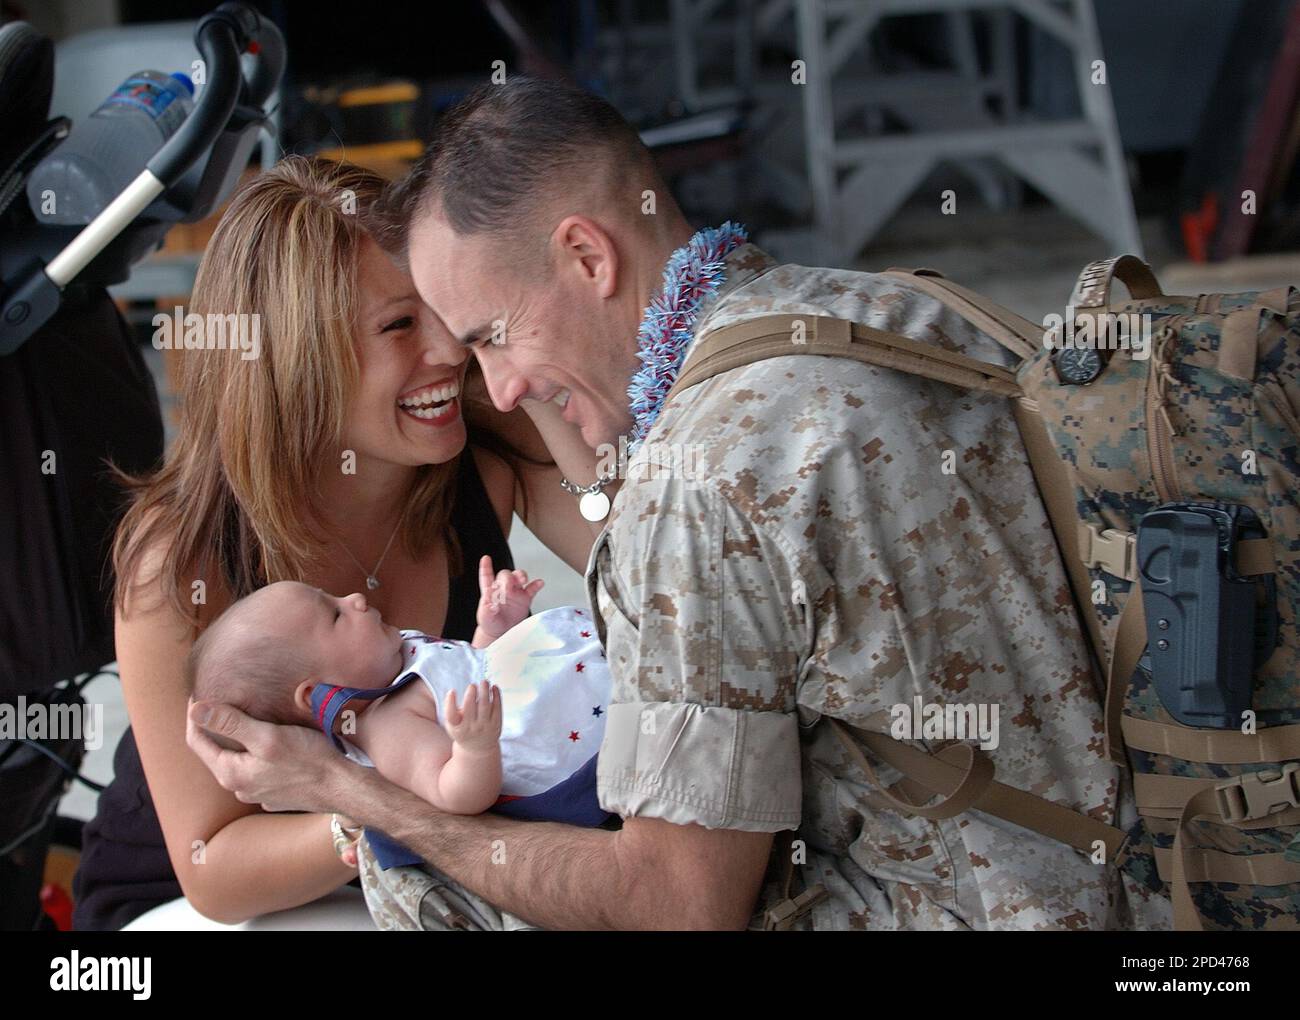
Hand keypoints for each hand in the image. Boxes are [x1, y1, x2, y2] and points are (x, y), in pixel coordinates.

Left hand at [186, 697, 357, 813]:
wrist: (345, 787)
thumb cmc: (310, 760)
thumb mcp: (268, 737)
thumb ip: (231, 723)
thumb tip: (195, 710)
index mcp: (231, 774)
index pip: (197, 742)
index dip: (194, 715)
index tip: (197, 693)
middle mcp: (240, 788)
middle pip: (217, 752)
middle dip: (215, 728)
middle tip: (220, 702)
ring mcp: (259, 794)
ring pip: (239, 762)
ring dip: (238, 742)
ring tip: (246, 719)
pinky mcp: (277, 795)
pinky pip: (258, 771)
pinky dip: (257, 755)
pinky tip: (271, 744)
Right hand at [442, 680, 501, 753]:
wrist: (478, 749)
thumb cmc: (463, 730)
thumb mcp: (453, 725)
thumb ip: (451, 710)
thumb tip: (453, 693)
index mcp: (457, 728)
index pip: (451, 715)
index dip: (450, 702)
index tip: (452, 691)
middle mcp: (470, 728)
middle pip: (470, 708)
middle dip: (471, 694)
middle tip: (472, 685)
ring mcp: (484, 727)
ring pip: (485, 706)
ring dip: (485, 691)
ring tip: (484, 681)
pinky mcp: (496, 724)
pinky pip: (497, 708)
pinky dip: (496, 696)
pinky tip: (494, 687)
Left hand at [475, 554, 542, 638]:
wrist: (502, 634)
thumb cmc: (491, 624)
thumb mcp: (484, 618)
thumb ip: (486, 609)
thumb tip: (492, 604)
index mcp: (490, 591)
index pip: (487, 576)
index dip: (486, 567)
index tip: (485, 559)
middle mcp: (503, 588)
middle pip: (506, 574)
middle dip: (507, 578)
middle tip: (507, 588)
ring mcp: (515, 592)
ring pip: (519, 576)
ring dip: (521, 575)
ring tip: (522, 580)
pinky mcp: (525, 599)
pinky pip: (532, 588)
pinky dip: (536, 584)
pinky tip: (539, 583)